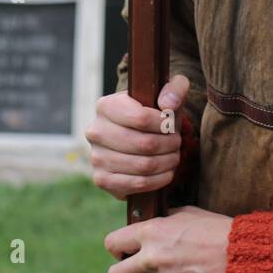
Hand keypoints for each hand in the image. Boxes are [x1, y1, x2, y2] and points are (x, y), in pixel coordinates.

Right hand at [86, 74, 189, 200]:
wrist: (136, 136)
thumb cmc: (153, 113)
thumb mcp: (166, 94)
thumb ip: (175, 89)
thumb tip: (169, 104)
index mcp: (106, 105)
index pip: (141, 118)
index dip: (164, 125)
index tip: (173, 125)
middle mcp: (95, 131)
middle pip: (144, 144)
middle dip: (169, 145)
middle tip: (177, 143)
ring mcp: (96, 157)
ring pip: (143, 166)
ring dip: (167, 163)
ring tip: (174, 156)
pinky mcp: (102, 179)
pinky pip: (137, 184)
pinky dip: (158, 180)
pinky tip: (166, 172)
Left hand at [105, 206, 231, 272]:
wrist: (241, 256)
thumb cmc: (217, 231)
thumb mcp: (188, 213)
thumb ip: (165, 219)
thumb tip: (154, 223)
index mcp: (151, 232)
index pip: (112, 242)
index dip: (117, 249)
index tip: (124, 252)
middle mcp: (152, 259)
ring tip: (188, 271)